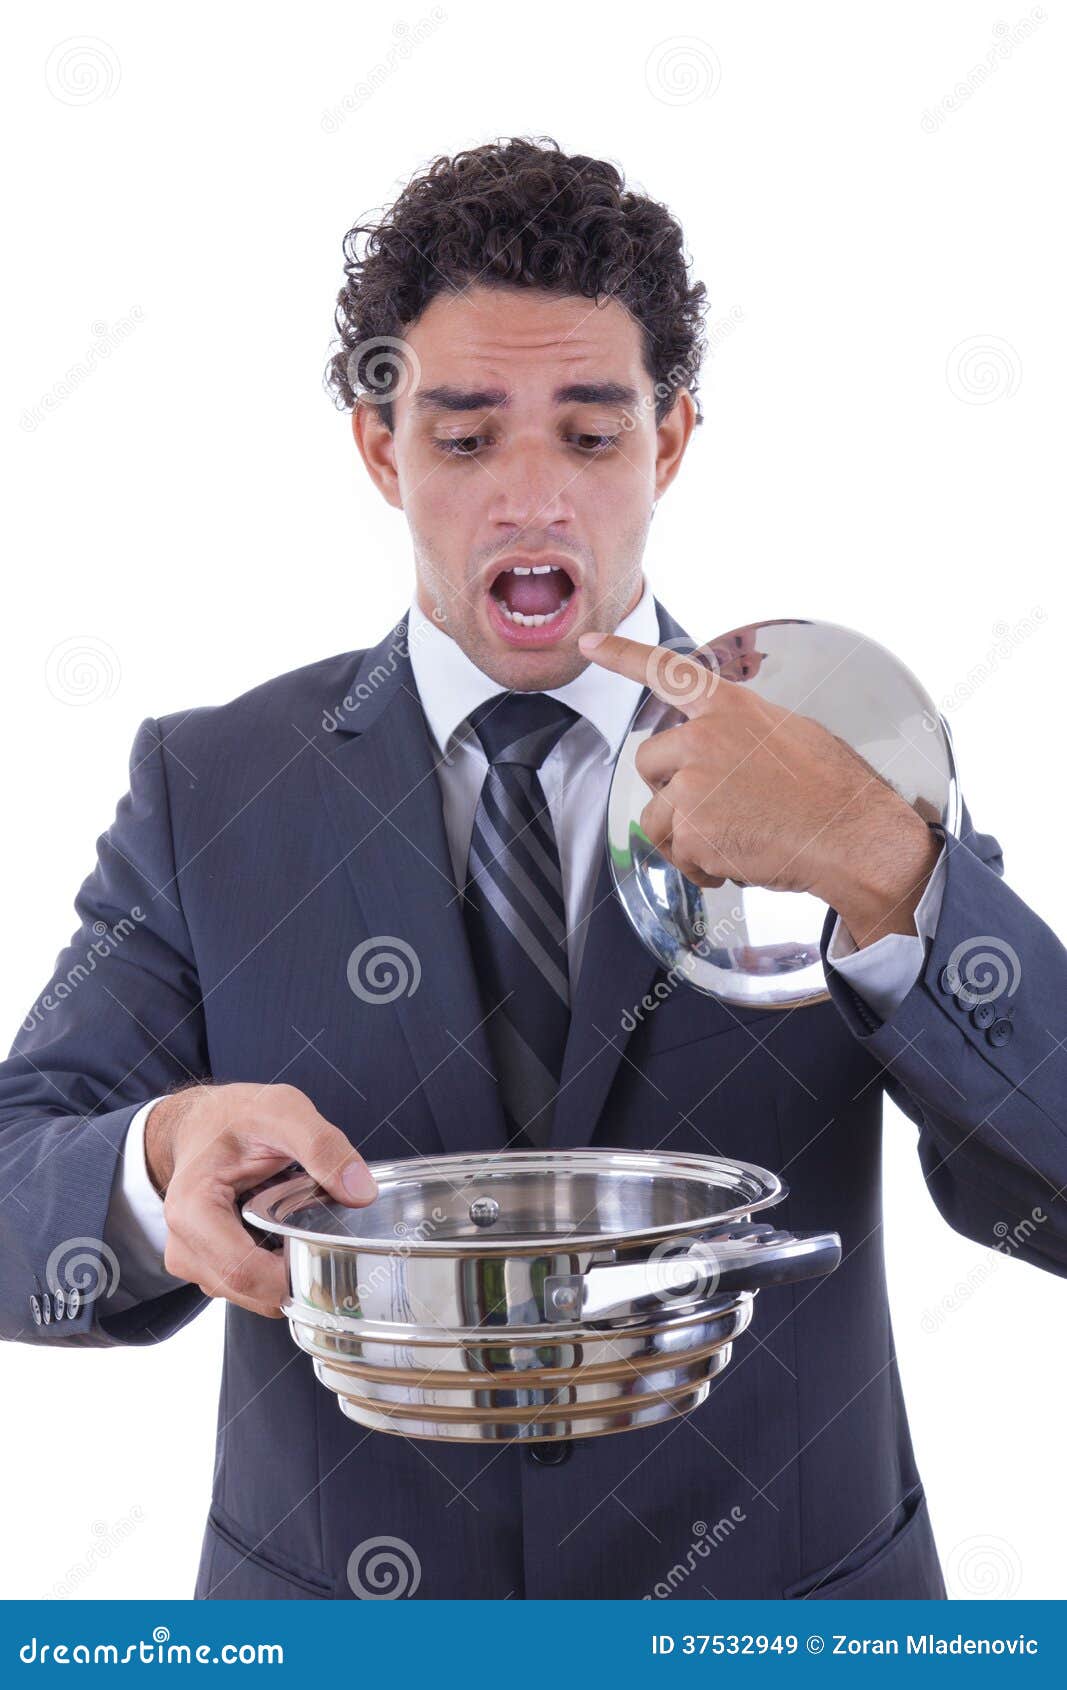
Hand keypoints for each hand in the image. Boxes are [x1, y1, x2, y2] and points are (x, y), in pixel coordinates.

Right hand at [146, 1081, 377, 1318]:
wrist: (205, 1121)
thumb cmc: (236, 1115)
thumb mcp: (283, 1111)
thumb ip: (323, 1146)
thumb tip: (361, 1193)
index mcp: (193, 1210)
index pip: (244, 1273)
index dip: (292, 1278)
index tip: (330, 1256)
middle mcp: (184, 1245)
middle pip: (251, 1292)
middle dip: (295, 1275)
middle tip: (326, 1235)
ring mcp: (192, 1261)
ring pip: (253, 1295)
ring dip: (285, 1270)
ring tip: (296, 1223)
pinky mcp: (206, 1266)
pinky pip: (250, 1287)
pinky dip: (274, 1267)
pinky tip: (282, 1232)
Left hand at [579, 630, 941, 944]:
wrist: (852, 835)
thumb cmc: (831, 789)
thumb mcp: (786, 732)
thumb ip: (737, 731)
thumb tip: (715, 751)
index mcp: (728, 706)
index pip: (663, 669)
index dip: (620, 654)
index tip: (588, 644)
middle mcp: (703, 737)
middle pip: (648, 761)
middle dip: (671, 788)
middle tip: (717, 806)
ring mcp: (693, 783)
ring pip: (654, 815)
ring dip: (683, 833)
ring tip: (733, 837)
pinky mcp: (692, 829)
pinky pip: (675, 854)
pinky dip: (700, 865)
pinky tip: (738, 858)